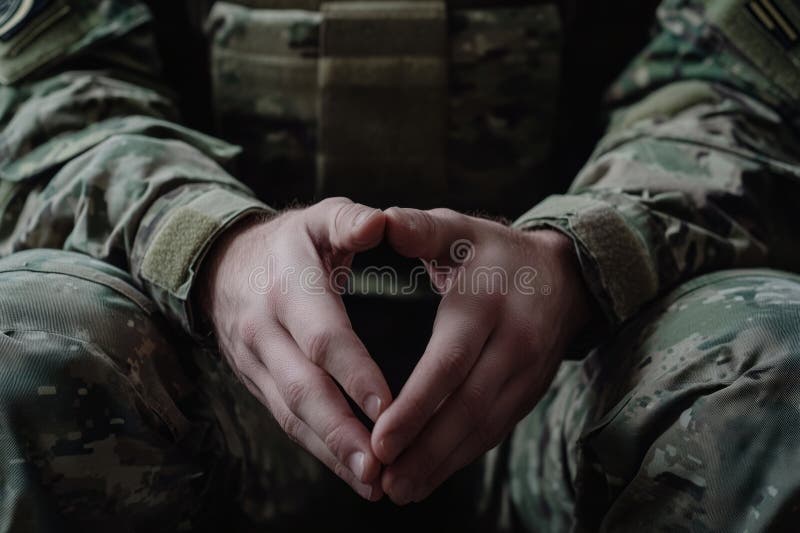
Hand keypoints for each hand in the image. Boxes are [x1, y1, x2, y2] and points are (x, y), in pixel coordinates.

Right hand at [198, 198, 392, 499]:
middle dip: (340, 431)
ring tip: (371, 483)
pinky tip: (349, 473)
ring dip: (330, 451)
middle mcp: (265, 328)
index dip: (354, 372)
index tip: (387, 407)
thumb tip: (381, 222)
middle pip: (303, 388)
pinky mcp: (255, 382)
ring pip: (292, 414)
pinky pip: (285, 420)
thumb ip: (350, 220)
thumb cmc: (291, 242)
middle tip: (377, 467)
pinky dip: (317, 450)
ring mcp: (255, 361)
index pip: (322, 336)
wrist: (222, 264)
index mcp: (288, 285)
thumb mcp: (319, 218)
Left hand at [371, 208, 591, 503]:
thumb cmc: (492, 251)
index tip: (381, 440)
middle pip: (468, 407)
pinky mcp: (529, 392)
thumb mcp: (458, 227)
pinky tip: (430, 477)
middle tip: (384, 482)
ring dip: (441, 463)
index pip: (450, 363)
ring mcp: (527, 373)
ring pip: (483, 427)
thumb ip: (418, 228)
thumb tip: (381, 221)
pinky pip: (495, 431)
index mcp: (486, 305)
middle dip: (426, 449)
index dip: (416, 406)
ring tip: (399, 491)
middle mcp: (513, 344)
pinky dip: (462, 457)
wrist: (563, 274)